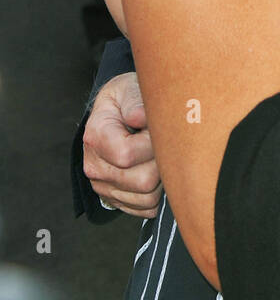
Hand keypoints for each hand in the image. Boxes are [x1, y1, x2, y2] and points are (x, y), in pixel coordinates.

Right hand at [82, 72, 161, 218]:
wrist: (117, 114)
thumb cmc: (126, 101)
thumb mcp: (129, 90)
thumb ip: (135, 103)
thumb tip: (141, 118)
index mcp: (95, 138)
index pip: (127, 155)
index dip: (151, 144)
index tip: (156, 129)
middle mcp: (95, 167)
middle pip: (143, 181)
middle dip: (162, 163)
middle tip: (164, 145)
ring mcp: (104, 187)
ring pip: (148, 198)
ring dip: (163, 180)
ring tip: (160, 157)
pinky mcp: (116, 200)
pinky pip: (147, 209)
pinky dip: (158, 194)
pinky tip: (156, 172)